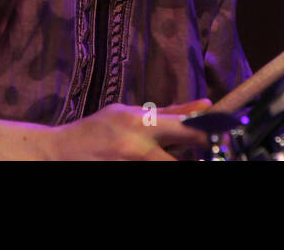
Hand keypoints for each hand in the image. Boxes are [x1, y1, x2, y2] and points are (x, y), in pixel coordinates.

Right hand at [46, 99, 211, 159]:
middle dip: (198, 159)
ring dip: (175, 162)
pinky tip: (150, 160)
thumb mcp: (130, 112)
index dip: (212, 132)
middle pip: (184, 163)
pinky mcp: (124, 179)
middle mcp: (138, 150)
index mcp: (141, 125)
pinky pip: (153, 175)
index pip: (188, 129)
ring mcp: (130, 168)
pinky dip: (160, 166)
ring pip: (170, 169)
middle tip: (205, 153)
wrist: (58, 154)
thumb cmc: (97, 130)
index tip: (225, 135)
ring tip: (166, 155)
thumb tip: (206, 104)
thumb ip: (169, 112)